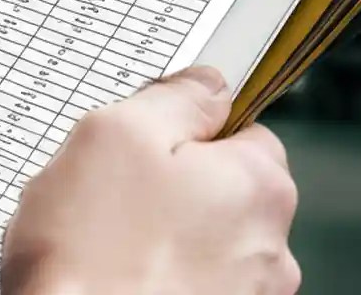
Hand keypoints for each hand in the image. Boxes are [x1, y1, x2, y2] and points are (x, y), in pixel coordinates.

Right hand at [1, 67, 300, 294]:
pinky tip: (119, 282)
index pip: (242, 130)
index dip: (187, 133)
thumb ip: (175, 98)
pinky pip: (192, 286)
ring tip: (110, 250)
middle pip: (224, 190)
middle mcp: (271, 247)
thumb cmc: (89, 262)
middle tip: (116, 201)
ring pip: (205, 243)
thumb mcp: (116, 135)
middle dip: (174, 190)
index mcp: (260, 184)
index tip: (148, 147)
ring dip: (166, 241)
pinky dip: (161, 282)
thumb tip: (207, 85)